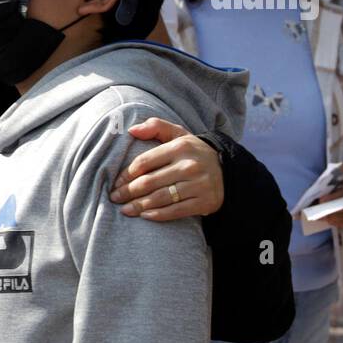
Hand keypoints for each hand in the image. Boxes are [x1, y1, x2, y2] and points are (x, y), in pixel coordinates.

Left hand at [109, 118, 223, 219]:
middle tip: (114, 198)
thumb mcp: (179, 135)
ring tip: (125, 210)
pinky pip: (176, 211)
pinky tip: (144, 215)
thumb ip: (156, 127)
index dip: (126, 174)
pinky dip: (158, 214)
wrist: (228, 171)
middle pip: (149, 182)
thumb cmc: (193, 153)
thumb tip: (131, 130)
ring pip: (161, 198)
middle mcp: (190, 165)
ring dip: (139, 205)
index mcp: (180, 147)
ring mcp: (198, 184)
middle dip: (128, 192)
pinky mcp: (205, 202)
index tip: (116, 182)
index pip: (144, 161)